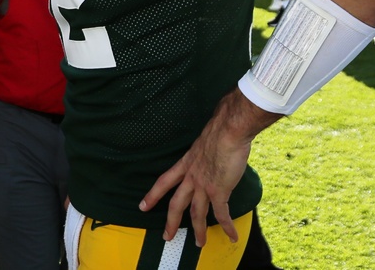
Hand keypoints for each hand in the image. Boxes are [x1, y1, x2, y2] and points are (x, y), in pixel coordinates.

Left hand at [139, 90, 276, 246]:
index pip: (164, 182)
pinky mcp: (219, 191)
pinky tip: (232, 236)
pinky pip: (221, 214)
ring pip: (197, 213)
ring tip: (200, 244)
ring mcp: (204, 186)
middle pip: (176, 204)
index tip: (142, 206)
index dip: (153, 195)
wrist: (227, 131)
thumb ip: (204, 151)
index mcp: (185, 164)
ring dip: (199, 231)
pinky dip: (227, 227)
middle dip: (171, 222)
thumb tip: (212, 151)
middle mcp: (191, 177)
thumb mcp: (204, 142)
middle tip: (166, 236)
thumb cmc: (219, 131)